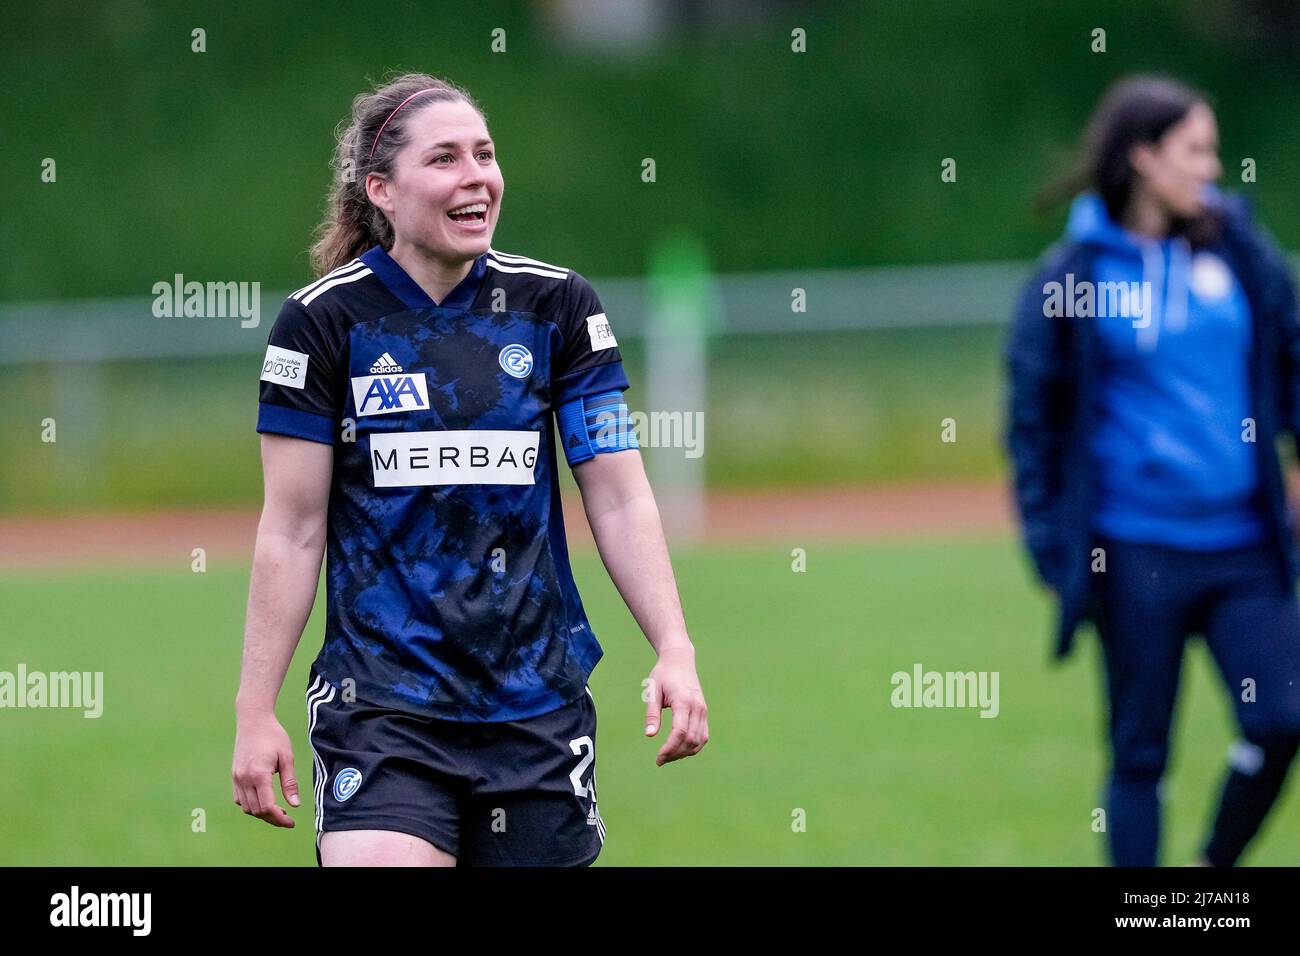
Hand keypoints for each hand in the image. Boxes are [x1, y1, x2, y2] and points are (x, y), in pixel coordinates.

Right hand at [232, 711, 299, 826]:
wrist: (253, 720)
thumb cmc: (273, 736)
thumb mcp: (287, 757)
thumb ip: (290, 782)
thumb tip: (295, 805)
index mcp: (259, 775)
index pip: (267, 807)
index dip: (280, 819)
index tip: (291, 822)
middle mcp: (244, 779)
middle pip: (257, 811)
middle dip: (272, 819)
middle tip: (287, 819)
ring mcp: (236, 778)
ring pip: (246, 808)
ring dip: (261, 813)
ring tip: (278, 810)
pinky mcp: (234, 776)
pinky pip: (239, 799)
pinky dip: (251, 805)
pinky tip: (264, 800)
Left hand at [644, 643, 708, 765]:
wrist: (680, 660)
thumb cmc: (663, 674)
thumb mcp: (653, 691)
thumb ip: (652, 714)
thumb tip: (649, 735)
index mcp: (683, 701)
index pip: (680, 732)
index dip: (670, 748)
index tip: (658, 758)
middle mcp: (697, 707)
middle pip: (690, 740)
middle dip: (675, 754)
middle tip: (660, 760)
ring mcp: (703, 710)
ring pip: (699, 740)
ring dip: (684, 753)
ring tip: (668, 756)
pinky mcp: (704, 712)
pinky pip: (703, 736)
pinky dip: (693, 747)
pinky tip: (680, 749)